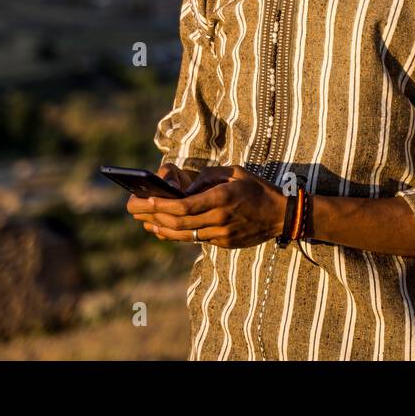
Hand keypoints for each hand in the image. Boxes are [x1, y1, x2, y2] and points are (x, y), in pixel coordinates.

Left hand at [127, 166, 284, 248]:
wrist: (280, 215)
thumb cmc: (255, 187)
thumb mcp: (234, 171)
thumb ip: (206, 177)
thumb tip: (183, 190)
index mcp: (222, 198)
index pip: (184, 205)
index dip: (161, 205)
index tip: (144, 199)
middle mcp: (220, 219)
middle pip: (179, 222)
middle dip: (153, 215)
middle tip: (134, 210)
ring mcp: (222, 234)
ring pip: (184, 235)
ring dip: (162, 228)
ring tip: (146, 222)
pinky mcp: (224, 243)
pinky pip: (196, 239)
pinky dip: (178, 234)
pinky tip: (165, 229)